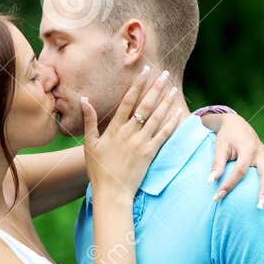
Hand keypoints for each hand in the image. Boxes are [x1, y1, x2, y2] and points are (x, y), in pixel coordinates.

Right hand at [82, 67, 183, 198]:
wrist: (112, 192)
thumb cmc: (98, 169)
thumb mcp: (90, 144)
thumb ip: (90, 121)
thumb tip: (85, 99)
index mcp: (114, 129)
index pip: (127, 101)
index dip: (137, 85)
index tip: (145, 71)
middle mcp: (129, 133)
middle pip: (145, 106)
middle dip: (156, 88)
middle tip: (165, 74)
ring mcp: (141, 143)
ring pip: (157, 118)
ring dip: (166, 101)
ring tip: (173, 88)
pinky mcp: (150, 153)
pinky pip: (164, 135)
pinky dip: (172, 122)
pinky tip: (178, 112)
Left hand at [207, 115, 263, 208]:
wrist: (239, 125)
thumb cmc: (227, 137)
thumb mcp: (220, 147)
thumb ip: (217, 164)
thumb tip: (210, 182)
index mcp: (248, 149)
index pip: (239, 170)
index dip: (229, 184)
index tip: (218, 197)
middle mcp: (263, 154)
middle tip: (260, 207)